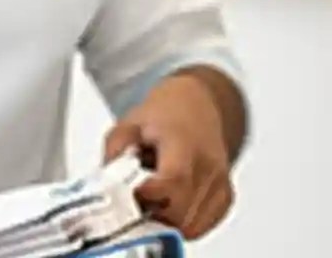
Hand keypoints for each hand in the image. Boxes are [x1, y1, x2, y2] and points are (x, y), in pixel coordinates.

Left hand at [103, 72, 234, 239]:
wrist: (196, 105)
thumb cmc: (163, 115)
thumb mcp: (128, 124)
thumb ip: (115, 151)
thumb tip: (106, 181)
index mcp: (183, 142)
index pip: (173, 180)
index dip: (148, 195)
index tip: (130, 194)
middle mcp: (207, 165)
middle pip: (181, 210)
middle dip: (152, 213)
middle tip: (134, 200)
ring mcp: (219, 183)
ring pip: (191, 225)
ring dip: (166, 220)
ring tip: (151, 198)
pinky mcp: (225, 197)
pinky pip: (202, 224)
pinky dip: (182, 223)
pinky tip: (167, 204)